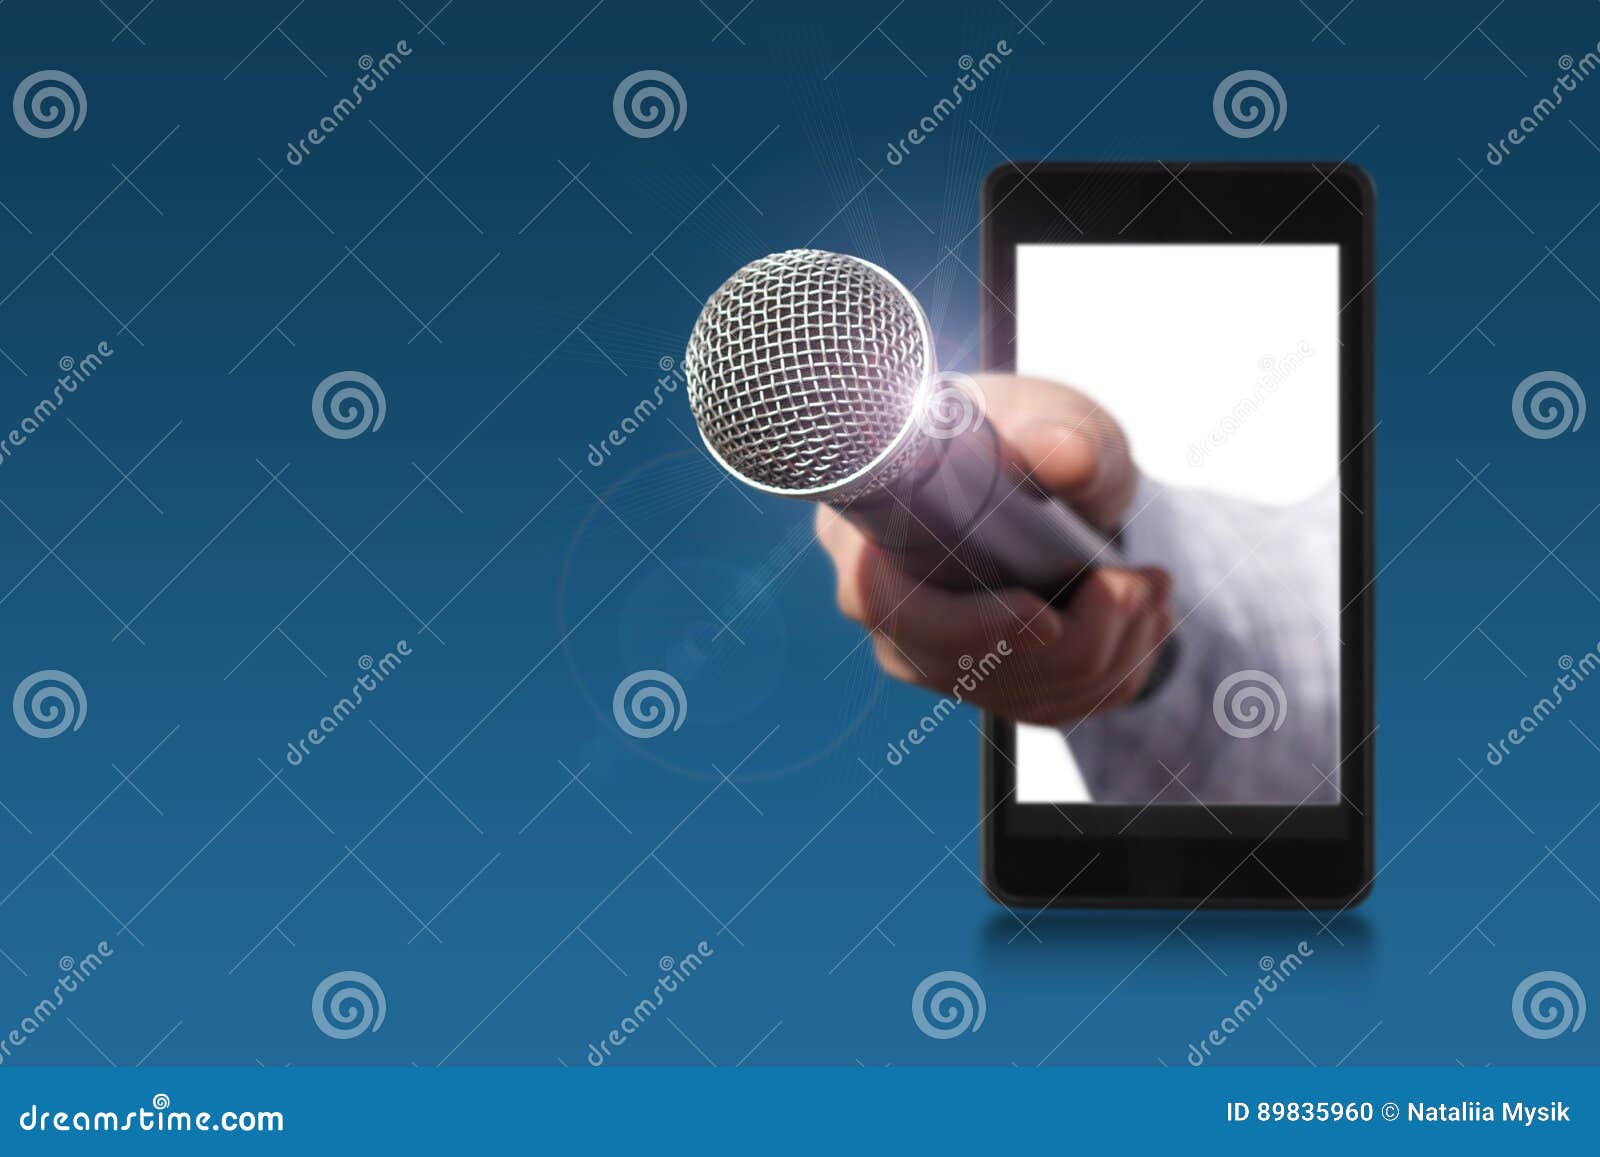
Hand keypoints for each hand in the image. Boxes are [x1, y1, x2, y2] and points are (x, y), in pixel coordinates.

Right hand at [817, 374, 1172, 723]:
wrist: (1034, 467)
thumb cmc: (1019, 433)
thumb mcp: (1046, 414)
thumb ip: (1058, 432)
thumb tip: (1066, 456)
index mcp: (866, 530)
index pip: (884, 603)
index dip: (965, 626)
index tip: (1046, 616)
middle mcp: (885, 606)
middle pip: (961, 667)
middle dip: (1072, 641)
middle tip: (1134, 584)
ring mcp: (931, 654)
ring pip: (1019, 695)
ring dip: (1110, 652)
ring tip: (1150, 587)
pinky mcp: (984, 683)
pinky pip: (1052, 708)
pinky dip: (1115, 672)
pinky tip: (1142, 619)